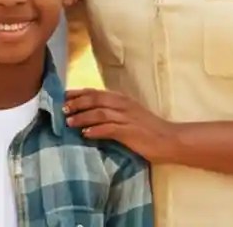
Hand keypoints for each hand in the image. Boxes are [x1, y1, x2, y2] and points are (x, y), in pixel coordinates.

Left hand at [63, 88, 180, 163]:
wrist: (170, 140)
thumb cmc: (148, 129)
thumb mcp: (128, 115)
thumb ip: (111, 112)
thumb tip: (89, 114)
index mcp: (121, 99)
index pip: (96, 92)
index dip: (78, 93)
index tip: (63, 96)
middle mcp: (123, 105)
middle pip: (95, 99)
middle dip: (76, 103)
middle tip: (62, 108)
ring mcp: (126, 117)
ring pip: (99, 113)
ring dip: (82, 117)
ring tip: (68, 122)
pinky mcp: (130, 131)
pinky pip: (109, 129)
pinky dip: (96, 130)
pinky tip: (85, 134)